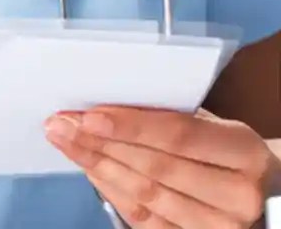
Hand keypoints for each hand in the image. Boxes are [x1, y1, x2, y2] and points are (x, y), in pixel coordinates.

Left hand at [46, 107, 277, 227]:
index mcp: (244, 152)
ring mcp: (217, 225)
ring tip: (67, 142)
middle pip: (155, 168)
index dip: (131, 126)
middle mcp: (237, 194)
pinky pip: (142, 218)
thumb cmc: (224, 147)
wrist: (260, 187)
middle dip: (101, 144)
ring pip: (145, 195)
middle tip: (61, 125)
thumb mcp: (211, 124)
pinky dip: (110, 191)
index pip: (180, 136)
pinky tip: (90, 169)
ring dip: (97, 166)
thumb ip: (168, 116)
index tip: (88, 115)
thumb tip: (103, 106)